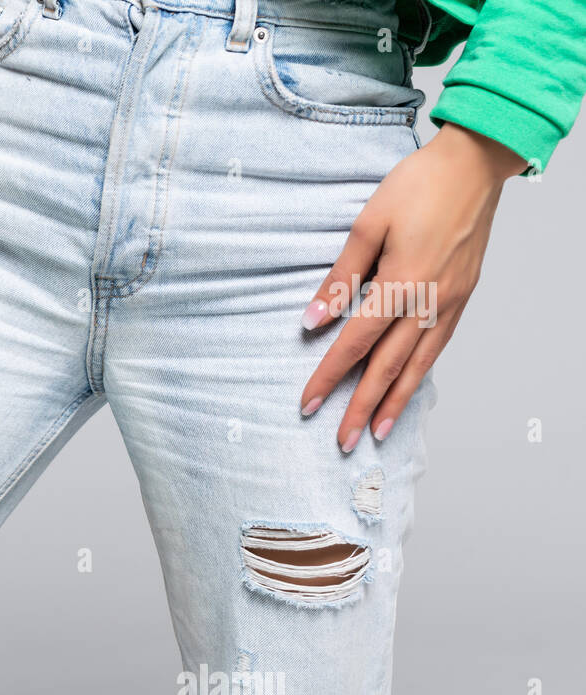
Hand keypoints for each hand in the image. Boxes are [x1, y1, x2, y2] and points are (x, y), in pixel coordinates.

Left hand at [298, 122, 527, 450]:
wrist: (476, 163)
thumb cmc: (418, 184)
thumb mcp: (367, 223)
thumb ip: (341, 276)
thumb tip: (313, 319)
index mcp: (401, 282)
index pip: (355, 343)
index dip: (329, 376)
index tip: (308, 404)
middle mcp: (430, 300)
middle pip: (388, 366)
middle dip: (362, 407)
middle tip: (342, 442)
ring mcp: (451, 300)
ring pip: (418, 364)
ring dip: (395, 401)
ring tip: (377, 432)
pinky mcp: (462, 295)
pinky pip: (438, 345)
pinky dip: (420, 373)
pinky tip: (408, 388)